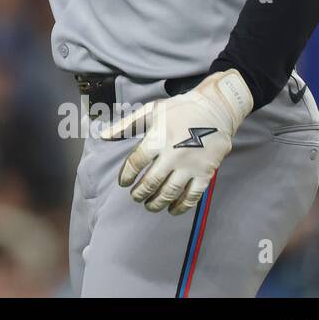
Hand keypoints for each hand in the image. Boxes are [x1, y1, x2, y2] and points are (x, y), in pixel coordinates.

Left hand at [101, 69, 252, 214]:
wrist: (215, 109)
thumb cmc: (180, 109)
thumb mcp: (151, 111)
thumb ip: (126, 125)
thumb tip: (103, 135)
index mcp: (157, 139)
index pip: (136, 163)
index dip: (127, 175)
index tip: (123, 182)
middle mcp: (173, 155)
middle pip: (151, 182)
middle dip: (140, 193)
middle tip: (135, 197)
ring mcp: (190, 166)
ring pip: (170, 192)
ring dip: (157, 202)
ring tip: (150, 206)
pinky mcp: (205, 172)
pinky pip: (193, 195)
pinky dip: (182, 206)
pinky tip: (173, 210)